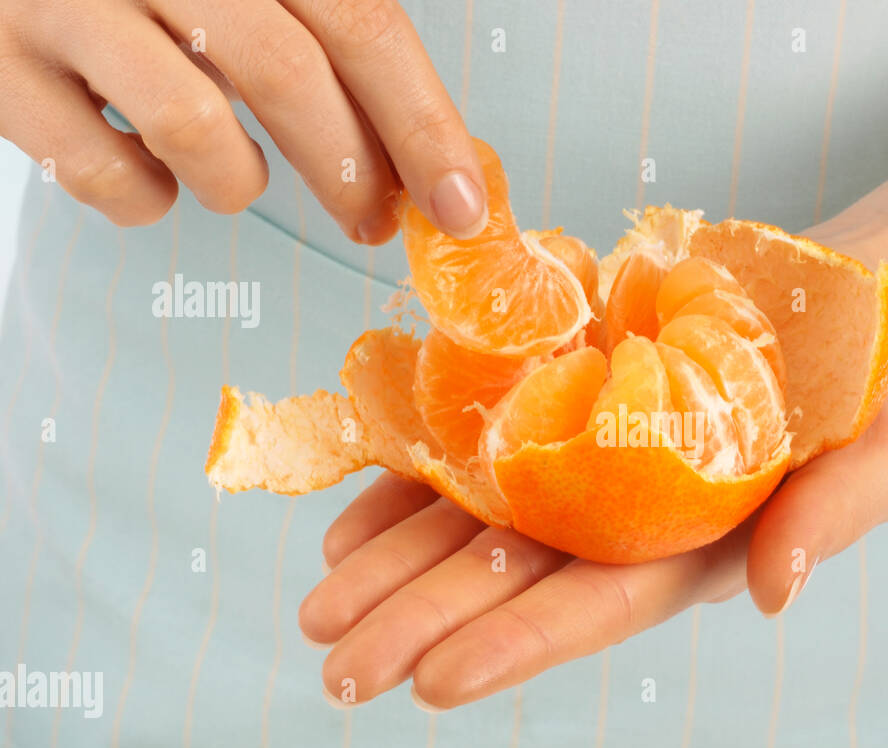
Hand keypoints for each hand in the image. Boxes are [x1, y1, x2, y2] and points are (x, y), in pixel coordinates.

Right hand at [0, 0, 484, 239]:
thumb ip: (321, 38)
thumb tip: (423, 158)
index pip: (362, 25)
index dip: (422, 126)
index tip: (460, 208)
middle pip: (289, 73)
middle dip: (349, 173)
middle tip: (371, 223)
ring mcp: (64, 2)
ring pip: (196, 128)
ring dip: (238, 184)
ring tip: (236, 178)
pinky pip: (102, 173)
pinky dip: (145, 200)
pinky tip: (147, 174)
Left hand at [298, 279, 887, 710]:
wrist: (834, 294)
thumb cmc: (877, 377)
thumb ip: (840, 514)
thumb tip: (775, 589)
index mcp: (702, 540)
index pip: (603, 604)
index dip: (524, 640)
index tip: (438, 680)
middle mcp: (628, 516)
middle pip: (514, 577)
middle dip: (425, 622)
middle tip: (340, 669)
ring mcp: (584, 462)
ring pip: (475, 522)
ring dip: (393, 566)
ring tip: (318, 613)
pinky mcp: (557, 404)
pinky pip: (470, 451)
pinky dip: (406, 487)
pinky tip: (347, 528)